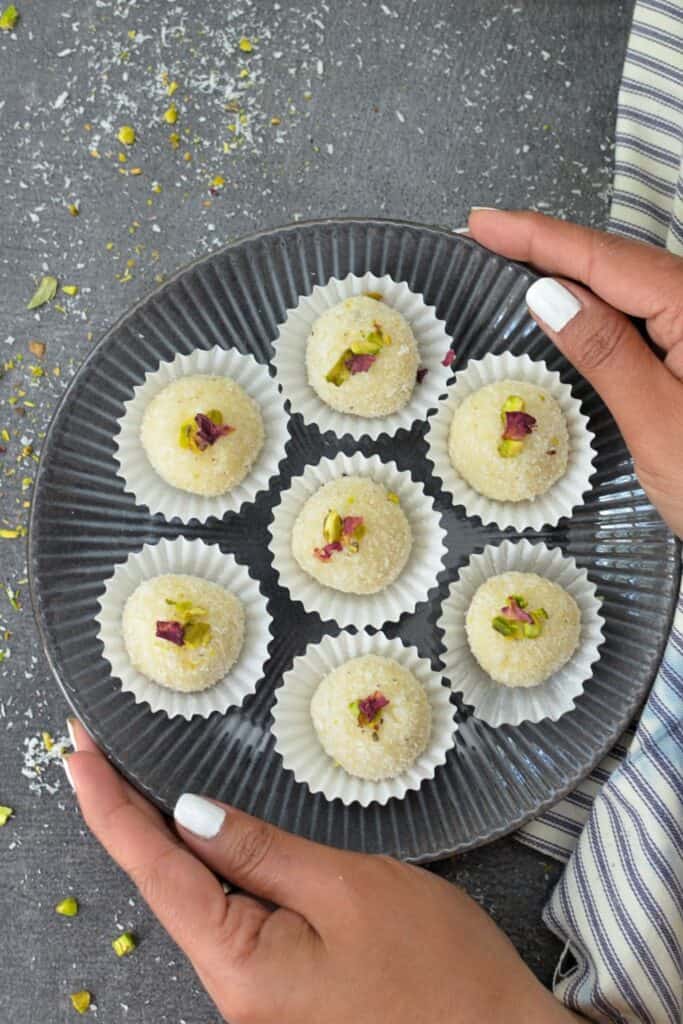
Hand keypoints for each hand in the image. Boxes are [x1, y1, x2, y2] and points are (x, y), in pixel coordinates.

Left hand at [66, 720, 579, 1023]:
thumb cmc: (439, 972)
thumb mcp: (351, 889)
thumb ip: (263, 851)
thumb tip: (189, 814)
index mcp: (243, 968)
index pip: (157, 872)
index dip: (110, 808)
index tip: (77, 753)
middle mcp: (237, 992)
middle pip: (170, 888)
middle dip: (132, 817)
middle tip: (104, 750)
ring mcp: (260, 996)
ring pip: (202, 902)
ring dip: (172, 839)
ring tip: (145, 778)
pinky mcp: (286, 988)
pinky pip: (235, 917)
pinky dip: (215, 866)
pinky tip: (209, 833)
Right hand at [469, 209, 682, 537]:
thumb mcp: (657, 422)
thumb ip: (605, 351)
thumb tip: (546, 293)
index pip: (607, 259)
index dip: (539, 237)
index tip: (482, 223)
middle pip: (619, 262)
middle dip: (551, 247)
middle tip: (486, 238)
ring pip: (632, 288)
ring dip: (573, 275)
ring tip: (514, 264)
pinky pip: (646, 316)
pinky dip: (601, 308)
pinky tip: (572, 309)